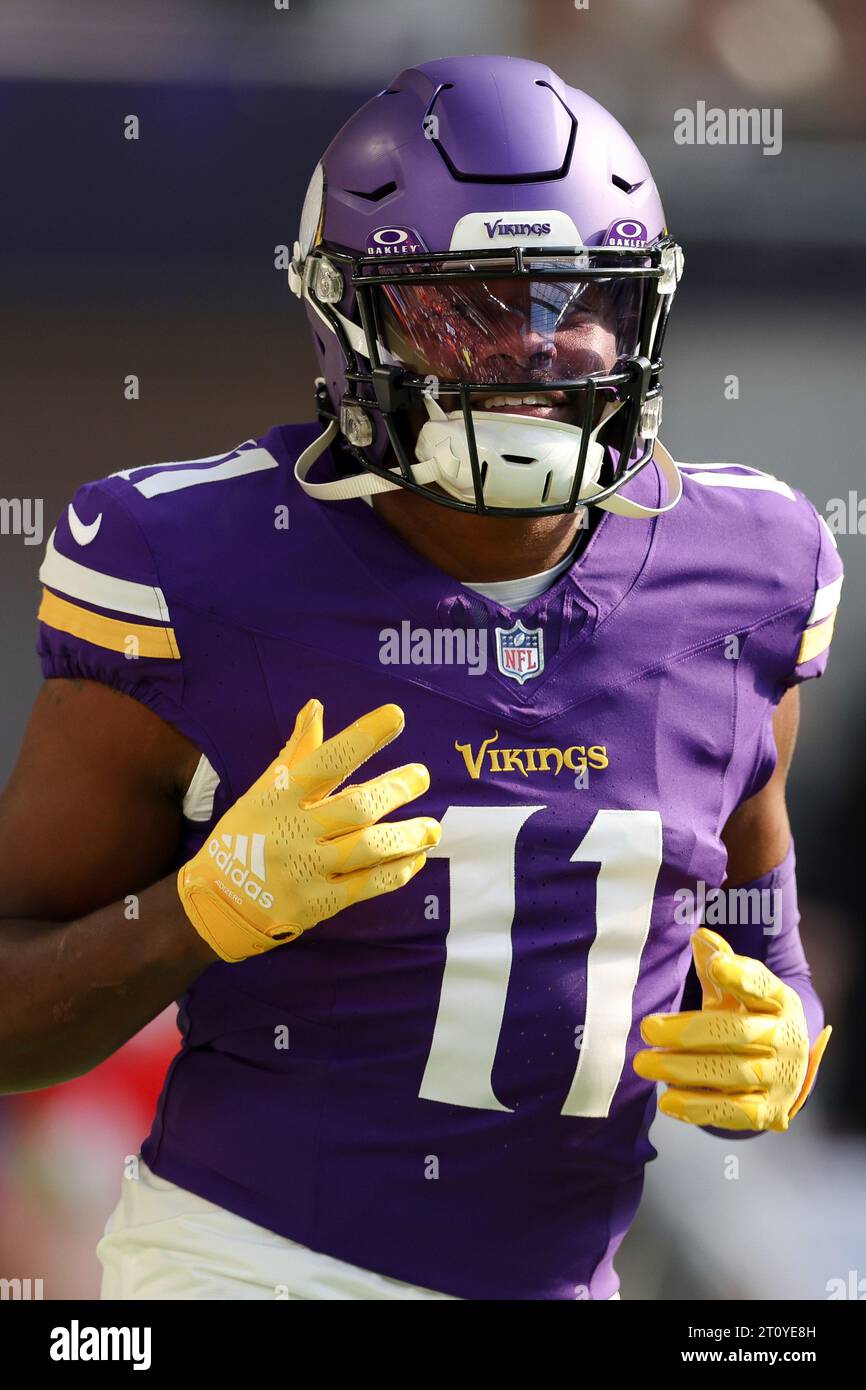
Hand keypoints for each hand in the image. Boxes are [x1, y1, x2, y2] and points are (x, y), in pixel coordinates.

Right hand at [177, 699, 438, 961]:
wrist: (217, 904)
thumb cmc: (245, 838)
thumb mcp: (261, 792)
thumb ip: (295, 753)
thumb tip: (315, 707)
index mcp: (278, 797)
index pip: (326, 760)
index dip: (363, 736)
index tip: (396, 716)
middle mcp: (293, 831)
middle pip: (357, 807)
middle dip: (396, 789)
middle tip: (422, 776)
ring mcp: (305, 870)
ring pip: (369, 848)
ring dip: (407, 836)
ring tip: (433, 828)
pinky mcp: (317, 904)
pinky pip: (368, 886)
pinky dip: (397, 872)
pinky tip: (415, 859)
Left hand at [633, 928, 830, 1131]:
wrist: (785, 1070)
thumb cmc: (751, 1019)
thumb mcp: (738, 993)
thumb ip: (719, 965)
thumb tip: (699, 935)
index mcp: (781, 1001)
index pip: (763, 985)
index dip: (741, 975)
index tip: (714, 964)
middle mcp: (787, 1039)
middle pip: (736, 1032)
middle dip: (687, 1031)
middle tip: (646, 1028)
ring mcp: (781, 1078)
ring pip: (731, 1073)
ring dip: (683, 1069)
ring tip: (645, 1063)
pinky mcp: (770, 1112)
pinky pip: (733, 1111)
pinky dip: (699, 1108)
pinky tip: (667, 1101)